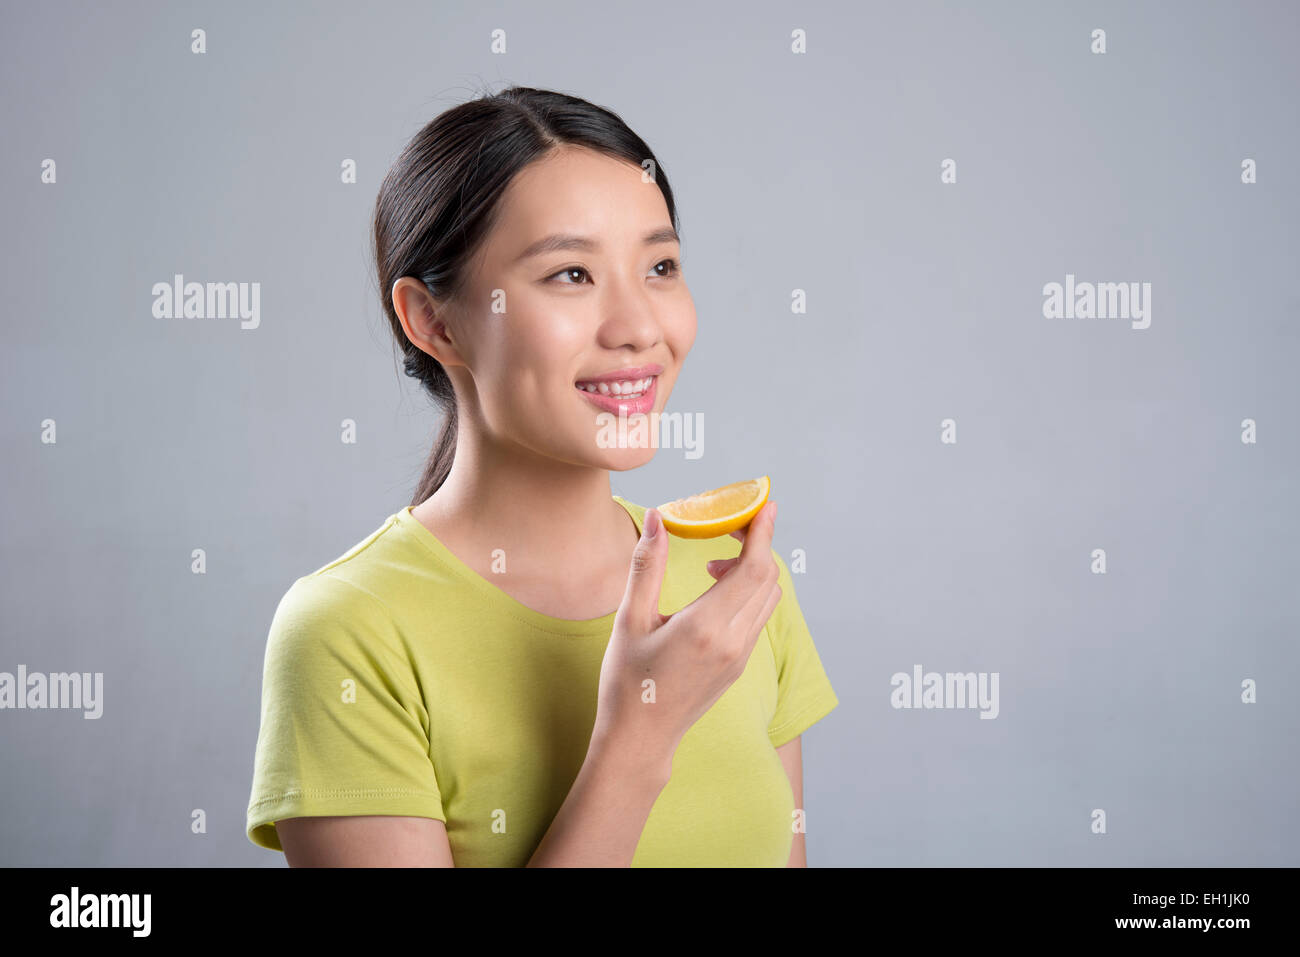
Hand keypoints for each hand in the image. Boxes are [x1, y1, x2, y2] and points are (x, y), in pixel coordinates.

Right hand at [592, 501, 781, 774]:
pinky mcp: (739, 666)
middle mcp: (732, 642)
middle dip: (757, 544)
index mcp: (706, 628)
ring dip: (752, 570)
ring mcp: (740, 657)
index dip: (763, 533)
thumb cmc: (627, 680)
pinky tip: (715, 591)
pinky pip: (758, 617)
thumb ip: (648, 565)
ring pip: (767, 598)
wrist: (640, 739)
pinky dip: (748, 592)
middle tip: (733, 524)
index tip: (765, 504)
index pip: (752, 569)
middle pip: (767, 579)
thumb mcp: (630, 619)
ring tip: (714, 563)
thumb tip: (658, 518)